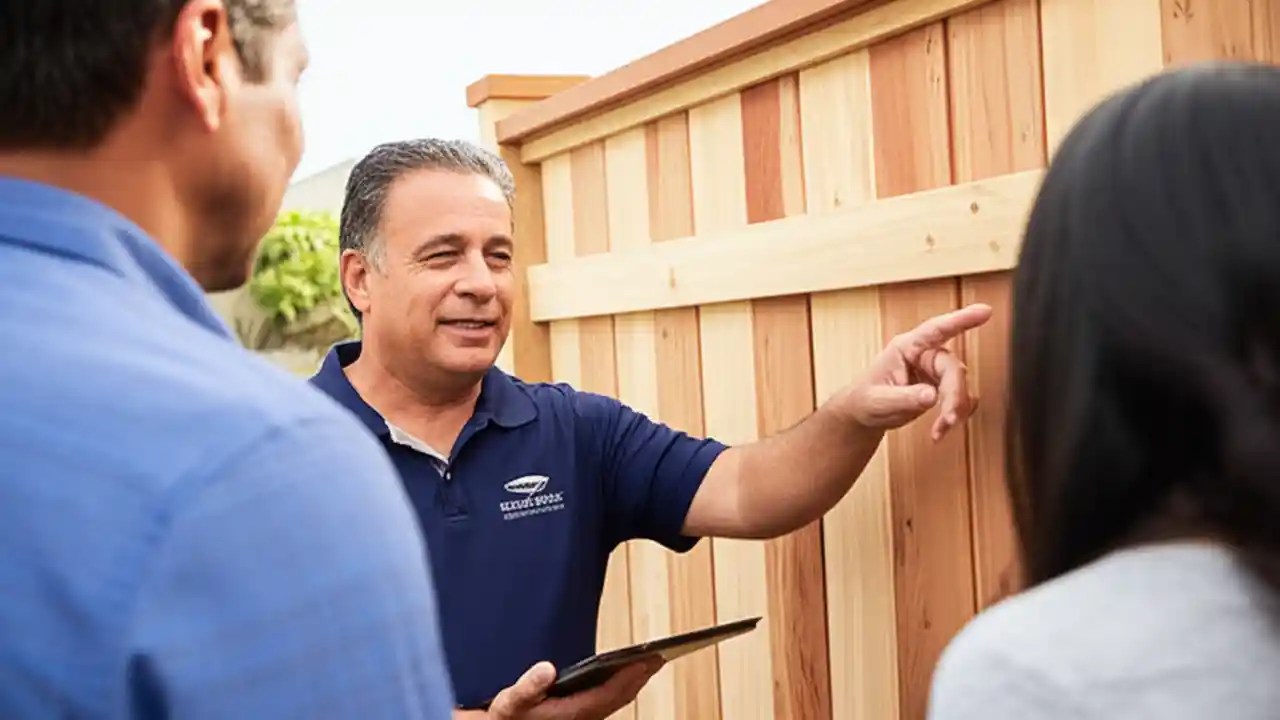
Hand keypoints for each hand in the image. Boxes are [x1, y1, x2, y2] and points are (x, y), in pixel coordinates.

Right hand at [486, 658, 663, 719]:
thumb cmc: (503, 719)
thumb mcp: (507, 706)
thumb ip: (525, 690)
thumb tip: (546, 670)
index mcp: (570, 716)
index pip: (609, 696)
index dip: (630, 677)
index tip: (650, 659)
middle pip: (618, 699)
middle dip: (638, 677)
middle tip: (659, 656)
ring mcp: (581, 719)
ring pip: (615, 702)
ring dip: (632, 682)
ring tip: (648, 662)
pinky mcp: (577, 716)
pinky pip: (606, 702)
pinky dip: (619, 687)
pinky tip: (623, 675)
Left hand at [834, 303, 991, 440]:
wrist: (864, 415)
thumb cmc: (865, 400)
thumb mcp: (879, 401)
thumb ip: (905, 398)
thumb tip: (931, 395)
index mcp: (905, 348)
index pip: (935, 330)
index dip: (961, 319)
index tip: (985, 311)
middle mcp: (923, 355)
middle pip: (952, 368)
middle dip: (954, 395)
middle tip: (949, 418)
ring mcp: (934, 371)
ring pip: (960, 385)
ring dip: (956, 409)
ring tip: (940, 429)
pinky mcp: (941, 387)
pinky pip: (960, 399)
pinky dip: (955, 416)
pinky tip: (940, 430)